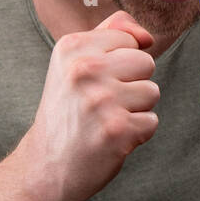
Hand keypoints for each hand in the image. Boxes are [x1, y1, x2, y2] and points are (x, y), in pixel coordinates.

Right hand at [20, 11, 160, 200]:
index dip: (119, 64)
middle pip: (146, 62)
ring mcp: (101, 101)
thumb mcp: (74, 63)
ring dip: (136, 109)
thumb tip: (147, 36)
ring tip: (106, 120)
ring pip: (152, 91)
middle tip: (102, 104)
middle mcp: (84, 70)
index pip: (129, 39)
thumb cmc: (68, 112)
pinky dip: (137, 133)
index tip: (93, 83)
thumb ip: (111, 34)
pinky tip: (111, 138)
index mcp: (72, 47)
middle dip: (133, 84)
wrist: (46, 166)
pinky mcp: (118, 130)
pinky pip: (152, 121)